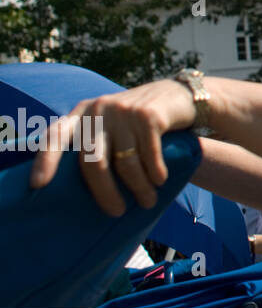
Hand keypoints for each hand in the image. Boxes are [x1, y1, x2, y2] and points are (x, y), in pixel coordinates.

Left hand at [28, 78, 197, 216]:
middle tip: (116, 212)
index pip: (56, 135)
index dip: (45, 160)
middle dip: (104, 192)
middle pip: (93, 160)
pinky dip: (155, 173)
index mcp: (82, 114)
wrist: (178, 95)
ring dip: (138, 187)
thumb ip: (93, 144)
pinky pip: (149, 155)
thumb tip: (75, 194)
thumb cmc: (137, 122)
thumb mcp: (110, 125)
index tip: (38, 185)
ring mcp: (124, 111)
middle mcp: (99, 110)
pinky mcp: (149, 115)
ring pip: (125, 162)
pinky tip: (160, 181)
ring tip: (147, 201)